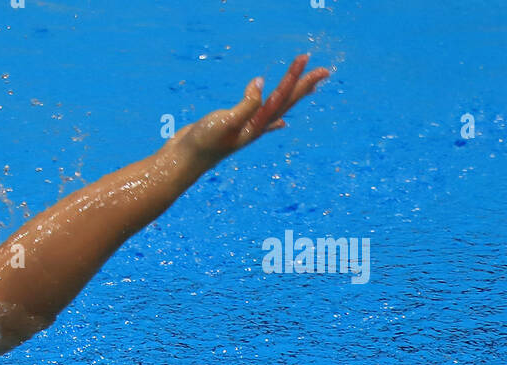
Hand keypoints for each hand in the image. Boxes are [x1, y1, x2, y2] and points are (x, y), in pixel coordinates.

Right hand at [175, 54, 329, 164]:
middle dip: (304, 86)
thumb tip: (261, 84)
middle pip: (286, 102)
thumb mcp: (225, 121)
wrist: (182, 162)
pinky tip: (282, 123)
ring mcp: (245, 128)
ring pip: (275, 108)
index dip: (295, 77)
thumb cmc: (202, 143)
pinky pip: (260, 120)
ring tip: (308, 89)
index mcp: (256, 124)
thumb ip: (246, 104)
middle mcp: (255, 126)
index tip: (306, 59)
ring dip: (292, 97)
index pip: (281, 96)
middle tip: (325, 72)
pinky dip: (273, 118)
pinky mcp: (233, 128)